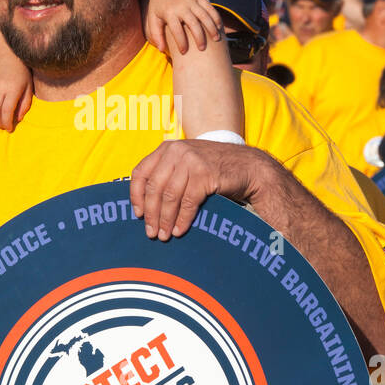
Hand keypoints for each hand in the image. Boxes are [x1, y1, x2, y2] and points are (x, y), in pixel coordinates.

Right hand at [0, 55, 32, 131]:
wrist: (7, 55)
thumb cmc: (22, 72)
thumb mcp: (29, 88)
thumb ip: (24, 104)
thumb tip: (18, 119)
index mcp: (12, 89)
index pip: (7, 111)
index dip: (7, 123)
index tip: (10, 129)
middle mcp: (0, 88)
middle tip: (5, 127)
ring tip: (0, 121)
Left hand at [130, 139, 262, 239]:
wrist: (249, 167)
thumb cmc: (214, 170)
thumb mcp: (187, 164)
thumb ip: (167, 174)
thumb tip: (145, 206)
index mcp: (167, 148)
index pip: (141, 172)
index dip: (136, 196)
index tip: (138, 214)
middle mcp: (176, 151)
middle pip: (154, 187)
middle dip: (151, 214)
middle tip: (151, 232)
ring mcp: (191, 161)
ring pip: (170, 196)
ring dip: (165, 220)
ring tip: (164, 235)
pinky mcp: (204, 174)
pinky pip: (188, 202)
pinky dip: (182, 219)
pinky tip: (179, 230)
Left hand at [146, 0, 220, 54]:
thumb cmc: (159, 4)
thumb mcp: (153, 17)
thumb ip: (156, 34)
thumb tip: (161, 49)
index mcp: (169, 12)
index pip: (176, 30)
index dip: (181, 43)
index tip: (184, 52)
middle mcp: (181, 6)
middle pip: (193, 24)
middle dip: (199, 37)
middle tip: (202, 49)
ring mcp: (191, 0)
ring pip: (204, 16)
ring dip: (211, 28)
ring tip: (216, 39)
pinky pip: (210, 8)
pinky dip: (216, 18)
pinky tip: (219, 27)